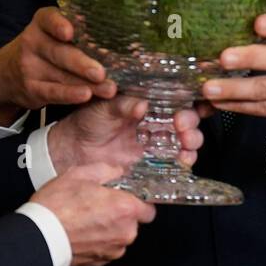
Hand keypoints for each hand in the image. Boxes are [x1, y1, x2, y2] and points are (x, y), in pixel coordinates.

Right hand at [0, 7, 116, 124]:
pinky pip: (53, 92)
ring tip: (108, 88)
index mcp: (41, 23)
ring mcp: (29, 66)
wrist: (8, 72)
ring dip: (86, 83)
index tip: (70, 32)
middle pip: (58, 52)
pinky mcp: (31, 88)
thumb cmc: (43, 47)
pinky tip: (86, 96)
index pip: (48, 19)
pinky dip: (70, 95)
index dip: (58, 25)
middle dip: (81, 63)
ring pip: (60, 75)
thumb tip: (117, 34)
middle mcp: (32, 41)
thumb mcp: (51, 32)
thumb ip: (77, 30)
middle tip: (101, 72)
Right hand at [29, 163, 155, 265]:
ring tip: (85, 218)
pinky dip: (97, 241)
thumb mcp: (80, 174)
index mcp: (125, 209)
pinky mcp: (100, 262)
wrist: (39, 235)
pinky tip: (81, 231)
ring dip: (108, 228)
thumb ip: (107, 170)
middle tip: (98, 204)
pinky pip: (106, 248)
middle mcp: (125, 233)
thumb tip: (117, 172)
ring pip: (119, 236)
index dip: (137, 201)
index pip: (149, 209)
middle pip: (133, 223)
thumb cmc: (57, 206)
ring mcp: (113, 250)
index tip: (126, 197)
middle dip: (120, 214)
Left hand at [47, 93, 205, 172]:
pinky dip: (183, 162)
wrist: (73, 150)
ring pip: (186, 142)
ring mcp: (156, 145)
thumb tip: (143, 104)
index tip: (187, 104)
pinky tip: (182, 160)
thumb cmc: (87, 122)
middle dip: (191, 124)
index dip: (187, 102)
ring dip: (192, 143)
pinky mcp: (152, 165)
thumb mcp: (104, 107)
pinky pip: (175, 164)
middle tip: (182, 126)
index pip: (176, 100)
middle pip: (187, 122)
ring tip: (186, 144)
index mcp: (148, 104)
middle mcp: (156, 123)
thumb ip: (124, 105)